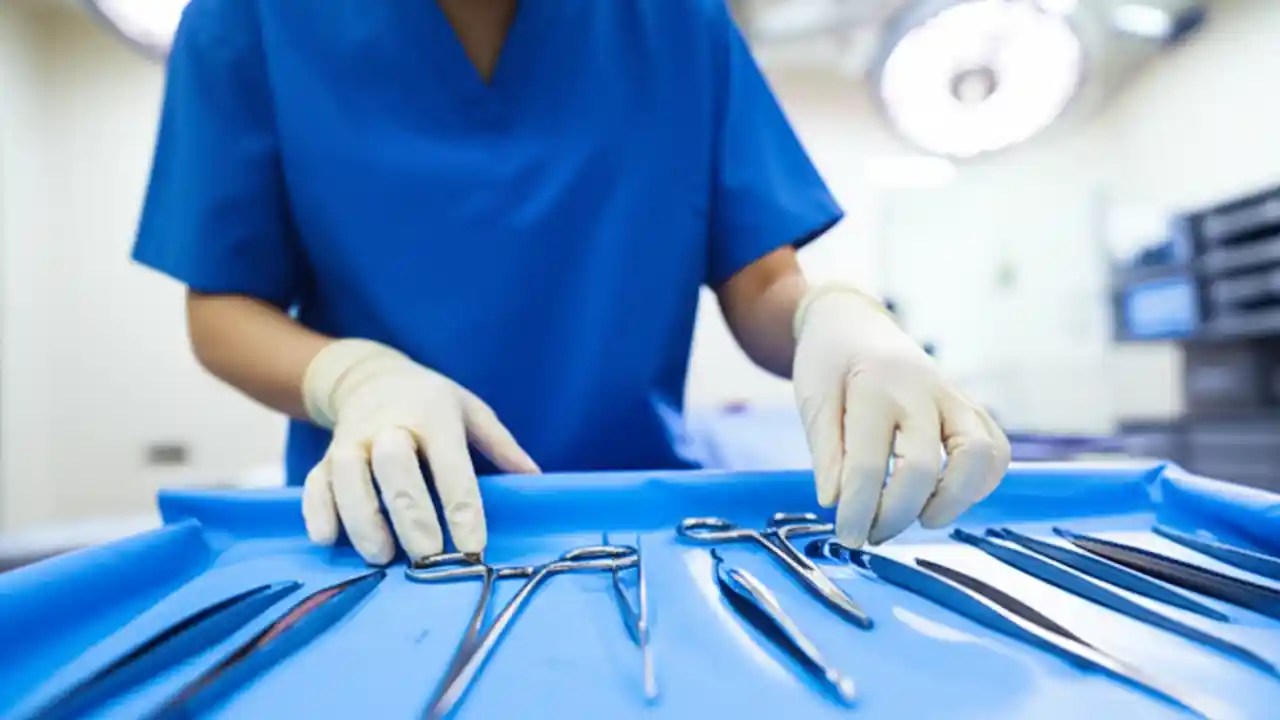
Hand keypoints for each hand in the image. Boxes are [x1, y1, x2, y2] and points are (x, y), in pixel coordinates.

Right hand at [300, 339, 538, 563]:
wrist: (369, 377)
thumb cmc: (430, 401)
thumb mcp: (471, 410)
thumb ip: (501, 445)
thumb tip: (536, 480)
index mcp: (434, 415)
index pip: (451, 466)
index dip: (462, 508)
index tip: (473, 547)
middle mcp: (389, 425)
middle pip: (396, 471)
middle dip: (412, 517)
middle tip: (427, 558)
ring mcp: (352, 439)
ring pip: (349, 477)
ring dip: (363, 519)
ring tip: (381, 557)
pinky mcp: (324, 455)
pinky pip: (316, 483)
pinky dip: (318, 511)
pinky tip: (328, 539)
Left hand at [792, 285, 1009, 546]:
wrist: (855, 323)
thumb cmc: (829, 363)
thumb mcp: (812, 400)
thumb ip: (825, 452)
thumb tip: (836, 502)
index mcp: (873, 386)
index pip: (867, 463)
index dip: (856, 510)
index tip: (846, 536)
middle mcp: (922, 389)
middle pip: (923, 466)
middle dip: (896, 514)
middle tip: (872, 534)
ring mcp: (953, 396)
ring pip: (979, 456)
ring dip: (952, 501)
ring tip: (918, 518)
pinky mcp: (970, 406)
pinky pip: (996, 448)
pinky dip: (981, 482)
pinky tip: (946, 496)